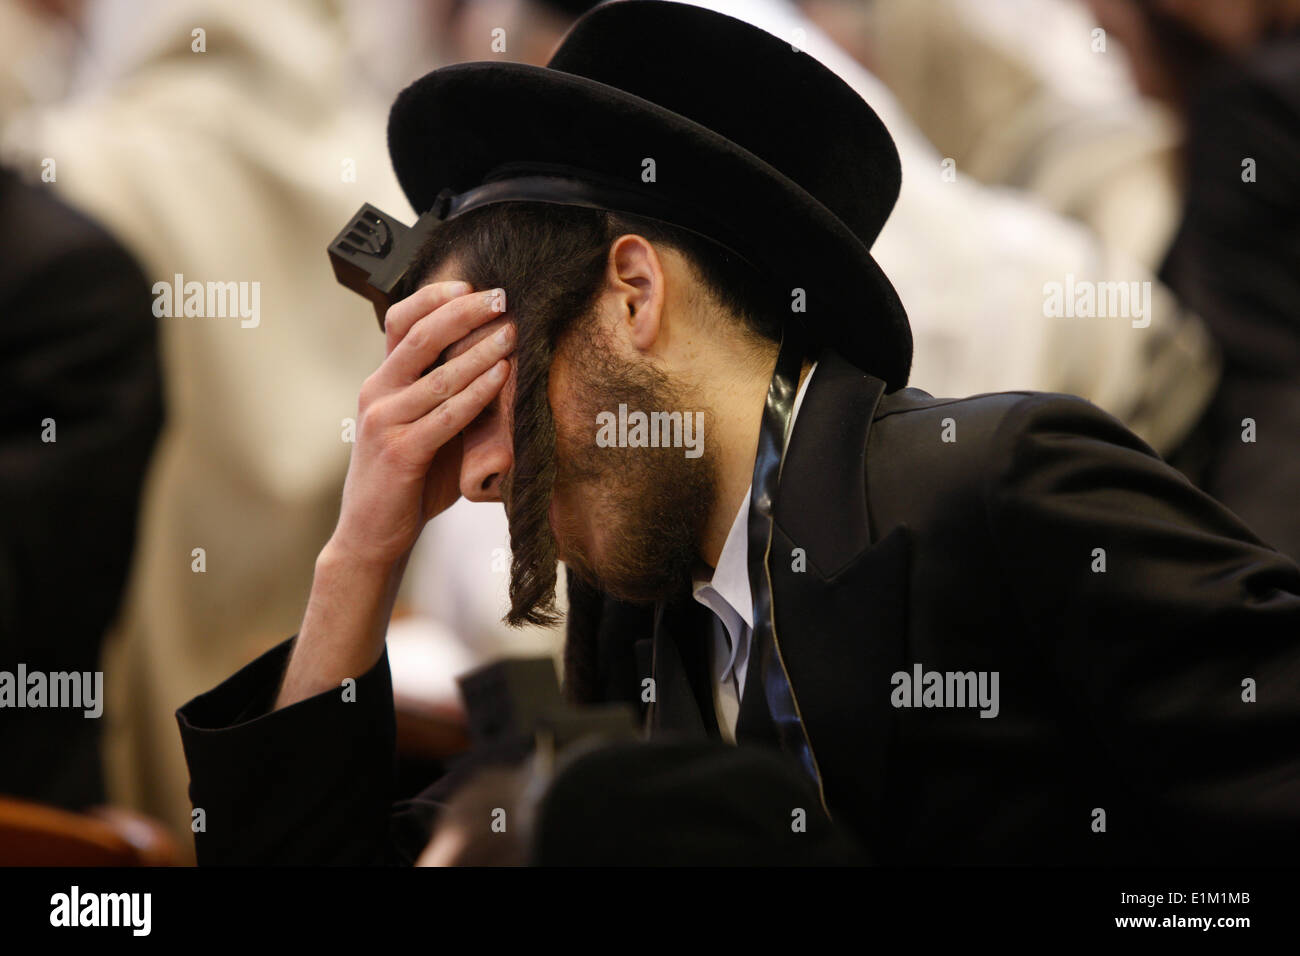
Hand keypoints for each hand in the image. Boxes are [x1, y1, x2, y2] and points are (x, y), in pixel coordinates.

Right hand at [330, 280, 513, 570]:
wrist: (373, 534)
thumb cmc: (409, 481)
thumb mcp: (427, 428)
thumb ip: (450, 398)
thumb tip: (503, 362)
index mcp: (382, 381)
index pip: (401, 321)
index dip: (435, 297)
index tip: (473, 285)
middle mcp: (377, 393)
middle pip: (420, 336)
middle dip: (464, 312)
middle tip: (502, 297)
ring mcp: (386, 421)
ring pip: (439, 375)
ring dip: (481, 351)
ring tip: (513, 333)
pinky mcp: (401, 452)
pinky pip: (446, 415)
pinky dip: (476, 393)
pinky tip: (501, 376)